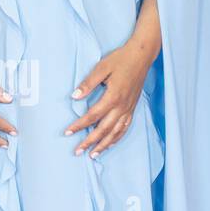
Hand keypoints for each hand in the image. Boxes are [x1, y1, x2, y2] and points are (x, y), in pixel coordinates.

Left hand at [64, 36, 153, 158]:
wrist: (142, 55)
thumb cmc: (121, 59)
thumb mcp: (102, 67)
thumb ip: (88, 83)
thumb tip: (74, 96)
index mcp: (113, 96)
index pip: (92, 116)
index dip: (79, 125)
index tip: (67, 132)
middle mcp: (122, 106)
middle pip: (103, 129)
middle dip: (89, 142)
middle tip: (77, 151)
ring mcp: (128, 108)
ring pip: (115, 132)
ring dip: (103, 145)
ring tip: (93, 154)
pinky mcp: (133, 108)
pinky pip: (125, 127)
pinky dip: (117, 138)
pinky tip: (109, 144)